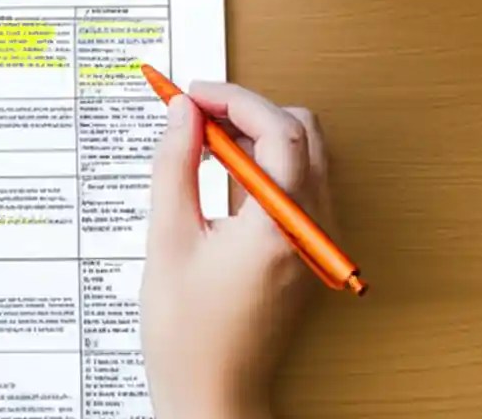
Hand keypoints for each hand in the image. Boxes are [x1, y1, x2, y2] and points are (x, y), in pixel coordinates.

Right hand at [140, 84, 334, 418]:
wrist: (212, 394)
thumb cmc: (187, 333)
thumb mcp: (167, 238)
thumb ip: (174, 166)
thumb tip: (181, 115)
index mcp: (279, 224)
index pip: (279, 130)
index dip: (234, 99)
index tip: (194, 93)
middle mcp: (311, 228)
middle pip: (303, 134)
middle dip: (249, 111)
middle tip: (196, 112)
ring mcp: (314, 241)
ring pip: (305, 157)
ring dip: (258, 137)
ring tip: (202, 144)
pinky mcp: (307, 252)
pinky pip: (298, 187)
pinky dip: (265, 167)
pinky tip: (221, 176)